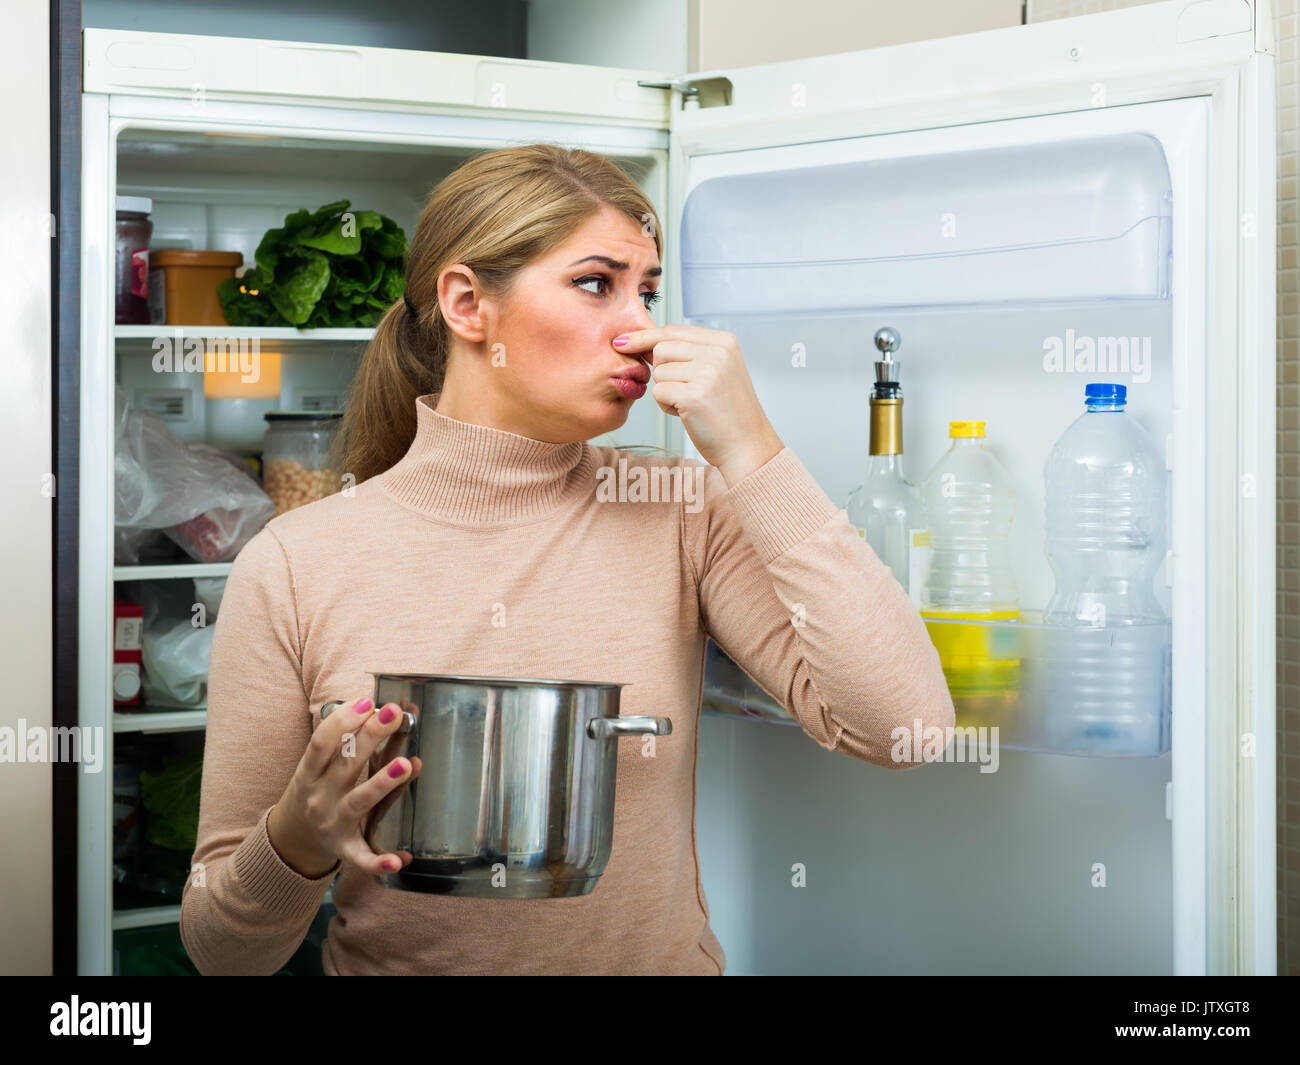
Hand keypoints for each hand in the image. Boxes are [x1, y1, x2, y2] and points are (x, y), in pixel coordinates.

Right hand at [267, 697, 422, 878]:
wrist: (293, 838)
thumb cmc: (316, 788)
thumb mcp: (319, 765)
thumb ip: (346, 740)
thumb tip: (382, 709)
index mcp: (309, 773)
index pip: (321, 743)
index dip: (342, 720)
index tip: (367, 701)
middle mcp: (320, 797)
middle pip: (345, 765)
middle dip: (370, 737)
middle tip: (394, 713)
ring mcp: (333, 824)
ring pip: (359, 802)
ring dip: (382, 783)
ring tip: (407, 764)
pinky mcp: (346, 849)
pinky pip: (363, 857)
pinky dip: (380, 861)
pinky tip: (401, 858)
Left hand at [614, 325, 783, 484]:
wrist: (747, 445)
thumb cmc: (728, 412)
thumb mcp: (718, 370)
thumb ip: (690, 352)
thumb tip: (645, 342)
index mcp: (724, 341)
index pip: (673, 330)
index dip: (644, 337)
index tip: (622, 341)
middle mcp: (718, 352)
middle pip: (661, 349)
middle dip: (661, 371)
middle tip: (682, 390)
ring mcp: (707, 372)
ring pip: (658, 372)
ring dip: (666, 391)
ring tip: (690, 403)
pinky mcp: (695, 395)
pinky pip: (658, 392)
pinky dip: (666, 406)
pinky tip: (688, 413)